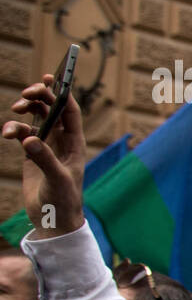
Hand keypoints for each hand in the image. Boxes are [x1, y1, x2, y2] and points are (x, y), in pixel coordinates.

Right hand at [2, 75, 85, 237]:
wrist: (54, 220)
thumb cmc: (64, 201)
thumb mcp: (57, 179)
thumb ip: (44, 159)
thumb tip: (29, 139)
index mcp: (75, 144)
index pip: (71, 112)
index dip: (62, 93)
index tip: (51, 78)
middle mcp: (61, 141)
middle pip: (52, 109)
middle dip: (40, 96)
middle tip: (27, 92)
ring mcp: (46, 146)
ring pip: (35, 119)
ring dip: (25, 110)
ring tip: (15, 111)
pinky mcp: (31, 154)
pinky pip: (22, 133)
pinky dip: (14, 129)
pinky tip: (7, 133)